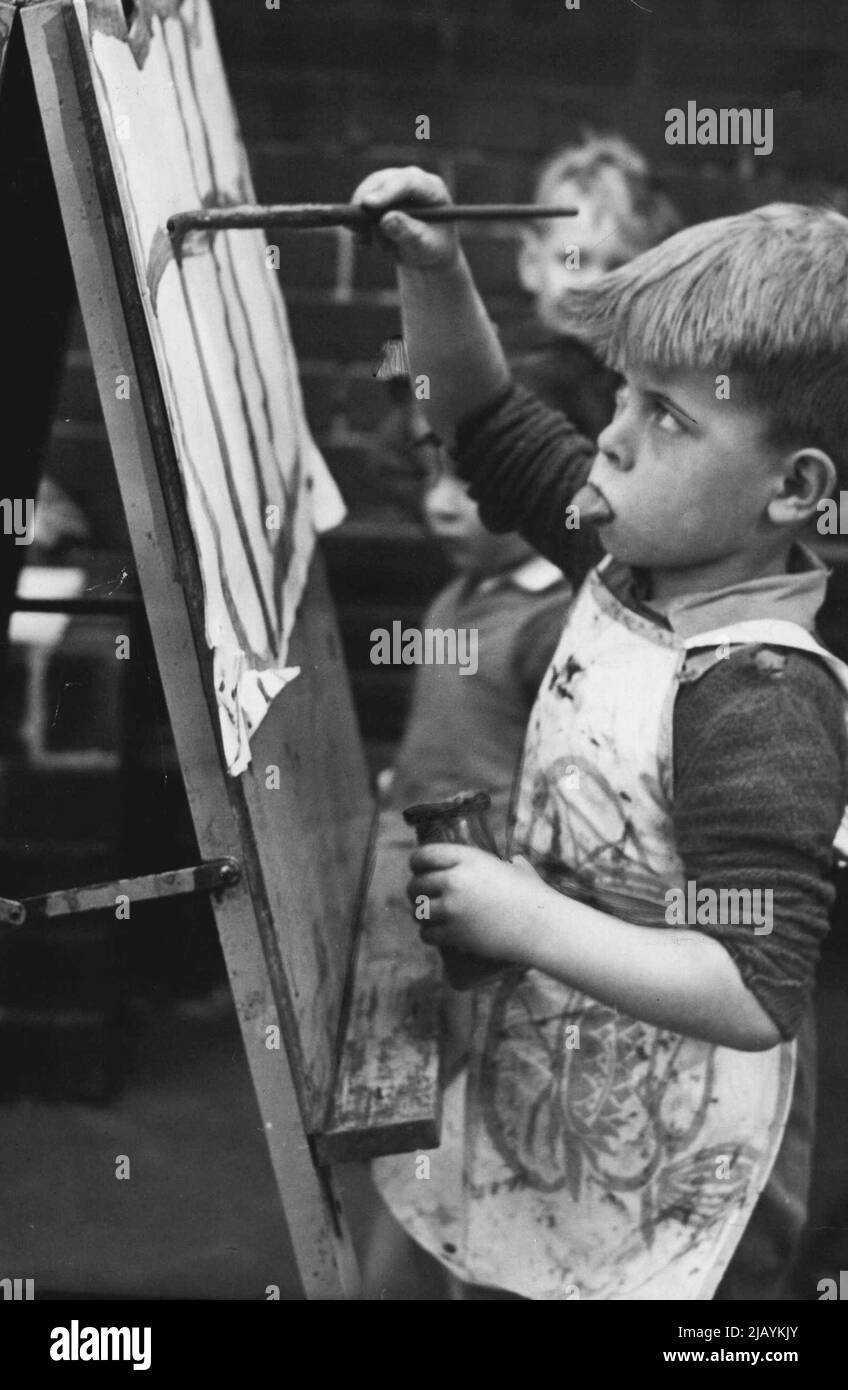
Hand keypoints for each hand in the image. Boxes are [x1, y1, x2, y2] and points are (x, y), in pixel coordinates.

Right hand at [351, 166, 459, 269]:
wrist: (425, 251)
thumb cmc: (431, 248)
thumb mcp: (425, 247)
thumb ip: (408, 233)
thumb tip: (386, 219)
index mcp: (431, 188)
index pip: (407, 182)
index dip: (387, 192)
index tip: (368, 205)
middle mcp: (412, 179)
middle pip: (382, 181)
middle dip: (367, 207)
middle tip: (358, 232)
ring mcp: (394, 184)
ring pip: (367, 191)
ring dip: (363, 219)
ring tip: (368, 243)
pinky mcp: (378, 192)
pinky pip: (360, 202)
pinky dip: (357, 222)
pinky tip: (363, 241)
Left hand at [406, 843, 547, 960]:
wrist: (542, 926)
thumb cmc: (535, 897)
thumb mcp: (519, 871)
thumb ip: (512, 865)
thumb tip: (516, 861)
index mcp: (468, 858)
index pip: (425, 855)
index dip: (416, 861)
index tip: (417, 867)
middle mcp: (455, 880)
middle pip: (417, 884)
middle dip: (415, 890)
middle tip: (421, 895)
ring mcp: (453, 908)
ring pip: (419, 910)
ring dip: (419, 913)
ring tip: (425, 915)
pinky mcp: (455, 933)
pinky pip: (427, 934)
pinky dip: (428, 934)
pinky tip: (431, 933)